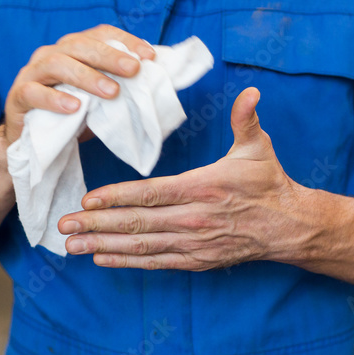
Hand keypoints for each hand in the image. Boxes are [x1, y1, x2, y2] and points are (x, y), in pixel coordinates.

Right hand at [1, 24, 155, 144]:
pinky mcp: (18, 96)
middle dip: (109, 56)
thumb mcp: (99, 100)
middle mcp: (52, 54)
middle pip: (80, 46)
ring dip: (87, 76)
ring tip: (111, 92)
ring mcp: (32, 73)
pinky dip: (54, 99)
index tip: (149, 56)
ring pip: (57, 64)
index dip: (125, 40)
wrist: (30, 140)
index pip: (100, 33)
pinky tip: (74, 107)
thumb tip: (156, 83)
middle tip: (133, 70)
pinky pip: (34, 92)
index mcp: (73, 50)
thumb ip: (120, 87)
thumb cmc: (70, 116)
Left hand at [57, 88, 308, 269]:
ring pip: (142, 247)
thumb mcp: (258, 147)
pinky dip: (127, 262)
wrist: (289, 227)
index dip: (117, 198)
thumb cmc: (269, 183)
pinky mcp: (196, 261)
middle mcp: (194, 220)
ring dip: (104, 246)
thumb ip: (246, 119)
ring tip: (72, 246)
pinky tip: (101, 258)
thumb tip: (250, 91)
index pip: (151, 194)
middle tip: (64, 226)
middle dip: (97, 225)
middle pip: (137, 224)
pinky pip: (156, 263)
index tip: (87, 200)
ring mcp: (194, 244)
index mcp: (203, 188)